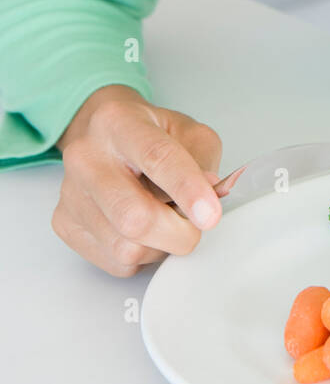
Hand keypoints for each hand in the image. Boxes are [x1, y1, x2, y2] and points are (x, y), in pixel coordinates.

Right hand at [53, 84, 223, 275]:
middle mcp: (86, 156)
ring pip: (125, 247)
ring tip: (167, 222)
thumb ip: (203, 159)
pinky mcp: (64, 223)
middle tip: (197, 227)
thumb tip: (211, 193)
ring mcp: (70, 192)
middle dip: (178, 233)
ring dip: (161, 245)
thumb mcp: (187, 132)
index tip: (210, 214)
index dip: (187, 189)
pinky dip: (142, 255)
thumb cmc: (149, 134)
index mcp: (119, 122)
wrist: (103, 136)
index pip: (156, 157)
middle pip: (134, 216)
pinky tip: (144, 231)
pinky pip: (115, 261)